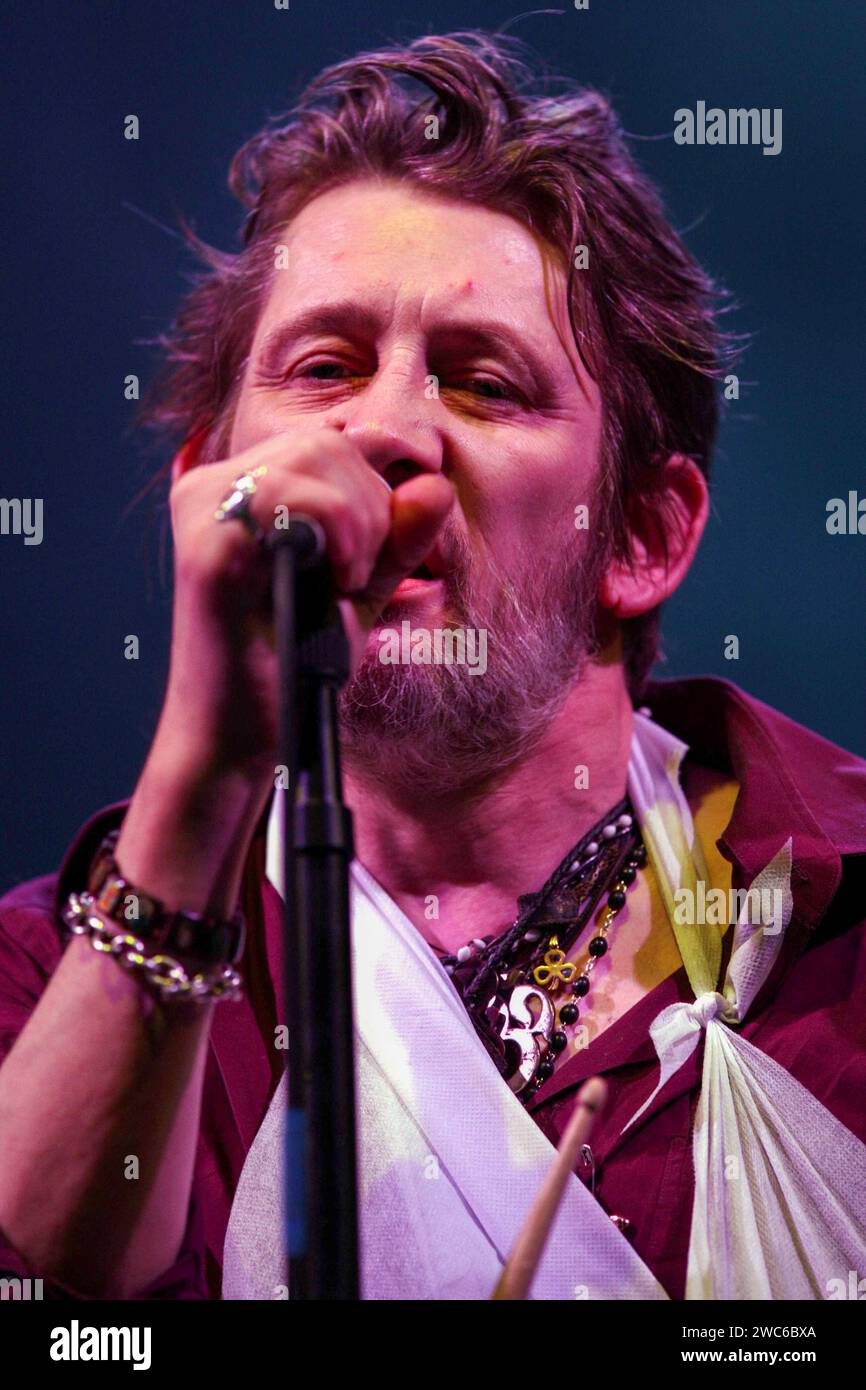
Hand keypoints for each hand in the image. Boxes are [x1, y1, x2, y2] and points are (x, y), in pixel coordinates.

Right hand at [155, 428, 454, 777]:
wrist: (236, 738)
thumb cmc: (290, 666)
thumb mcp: (360, 591)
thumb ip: (397, 538)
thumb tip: (436, 483)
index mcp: (242, 489)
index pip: (328, 438)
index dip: (380, 466)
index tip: (399, 518)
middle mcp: (212, 486)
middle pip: (326, 442)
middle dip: (371, 505)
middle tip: (362, 575)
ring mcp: (204, 508)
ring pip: (315, 455)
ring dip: (358, 521)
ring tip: (348, 582)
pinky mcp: (208, 542)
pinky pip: (293, 493)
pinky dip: (337, 529)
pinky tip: (339, 580)